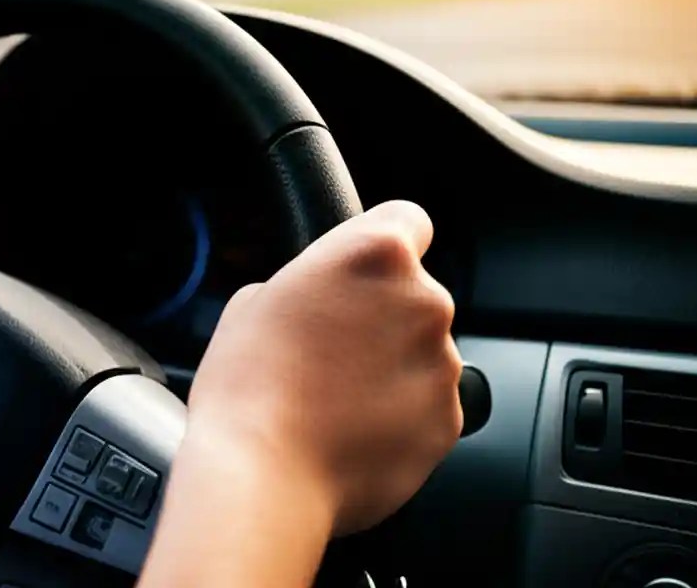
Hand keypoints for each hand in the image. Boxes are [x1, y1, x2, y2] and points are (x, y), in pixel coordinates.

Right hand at [187, 200, 461, 536]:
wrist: (263, 476)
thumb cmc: (248, 388)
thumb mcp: (253, 302)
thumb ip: (306, 284)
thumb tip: (316, 300)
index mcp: (374, 255)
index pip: (409, 220)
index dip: (385, 242)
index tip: (367, 268)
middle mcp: (423, 301)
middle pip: (415, 294)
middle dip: (382, 316)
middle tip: (330, 348)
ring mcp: (442, 364)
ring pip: (423, 353)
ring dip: (392, 367)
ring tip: (334, 398)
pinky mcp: (447, 421)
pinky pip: (427, 405)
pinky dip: (399, 414)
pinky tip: (350, 429)